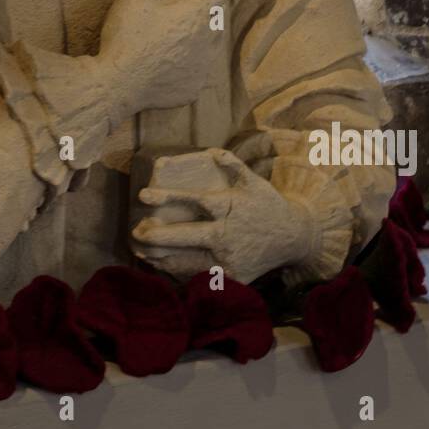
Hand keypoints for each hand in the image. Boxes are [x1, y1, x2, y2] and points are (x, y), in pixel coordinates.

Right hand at [98, 0, 229, 121]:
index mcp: (198, 13)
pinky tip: (160, 69)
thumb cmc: (128, 36)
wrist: (117, 84)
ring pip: (208, 49)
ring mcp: (202, 68)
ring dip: (192, 44)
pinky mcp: (192, 90)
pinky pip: (193, 76)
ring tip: (163, 43)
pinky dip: (180, 72)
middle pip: (215, 19)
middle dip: (198, 16)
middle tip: (169, 16)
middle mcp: (209, 40)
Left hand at [131, 148, 313, 281]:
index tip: (142, 196)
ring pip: (187, 260)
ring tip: (140, 251)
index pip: (193, 200)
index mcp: (229, 207)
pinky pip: (199, 275)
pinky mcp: (231, 276)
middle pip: (185, 236)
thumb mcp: (254, 181)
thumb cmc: (268, 206)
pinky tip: (160, 265)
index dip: (167, 197)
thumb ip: (233, 164)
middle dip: (156, 235)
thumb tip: (211, 151)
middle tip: (135, 232)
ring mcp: (228, 259)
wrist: (293, 238)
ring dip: (160, 256)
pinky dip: (178, 271)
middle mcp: (226, 234)